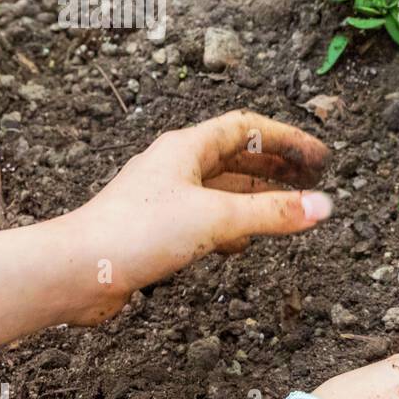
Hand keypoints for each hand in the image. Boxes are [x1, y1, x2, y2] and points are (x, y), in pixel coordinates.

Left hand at [62, 110, 332, 323]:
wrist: (76, 270)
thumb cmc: (137, 233)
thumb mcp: (217, 218)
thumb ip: (273, 213)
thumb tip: (323, 207)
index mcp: (187, 148)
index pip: (247, 128)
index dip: (287, 139)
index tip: (319, 157)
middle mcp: (175, 166)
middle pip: (236, 156)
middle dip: (277, 166)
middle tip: (312, 180)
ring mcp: (164, 197)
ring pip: (222, 187)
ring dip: (257, 195)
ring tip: (288, 207)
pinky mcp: (156, 228)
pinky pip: (206, 216)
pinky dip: (233, 223)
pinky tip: (244, 242)